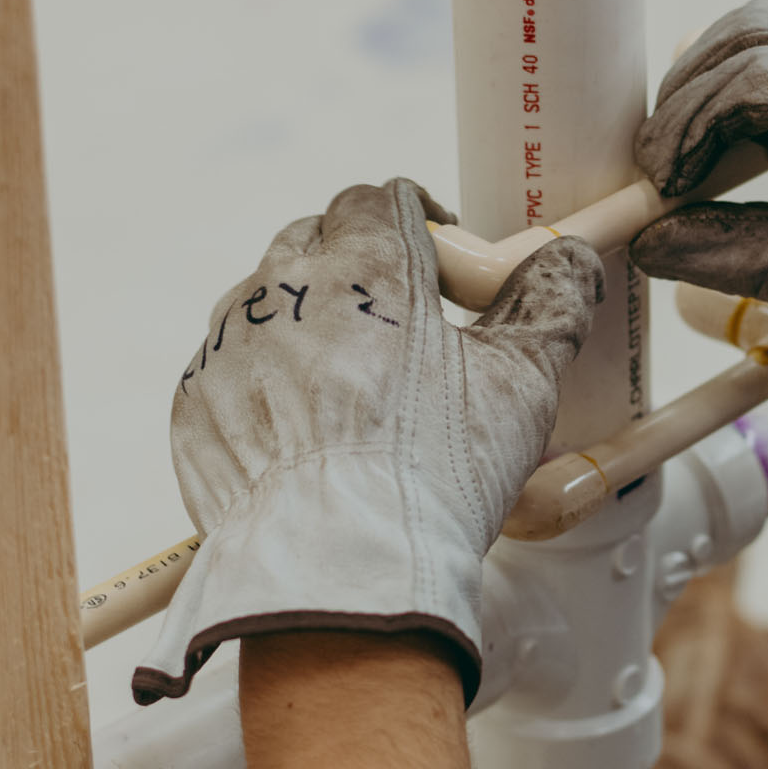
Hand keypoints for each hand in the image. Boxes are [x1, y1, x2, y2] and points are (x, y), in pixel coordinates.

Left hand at [133, 179, 601, 705]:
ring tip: (352, 387)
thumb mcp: (520, 383)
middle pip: (319, 239)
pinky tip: (308, 433)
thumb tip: (571, 261)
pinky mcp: (196, 401)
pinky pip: (233, 367)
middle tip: (402, 326)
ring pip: (269, 299)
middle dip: (360, 265)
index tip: (444, 266)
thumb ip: (550, 303)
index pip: (383, 198)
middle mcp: (284, 287)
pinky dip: (268, 382)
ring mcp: (229, 344)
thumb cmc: (431, 475)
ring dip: (308, 321)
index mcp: (365, 263)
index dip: (422, 223)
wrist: (337, 570)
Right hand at [630, 0, 767, 420]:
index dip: (687, 126)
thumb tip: (657, 241)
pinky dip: (763, 87)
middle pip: (759, 28)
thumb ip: (748, 256)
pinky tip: (753, 152)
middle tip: (664, 170)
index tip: (658, 185)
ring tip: (699, 161)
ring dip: (725, 80)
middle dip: (693, 91)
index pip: (755, 77)